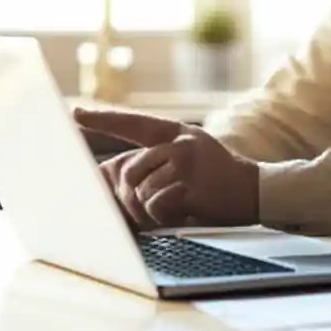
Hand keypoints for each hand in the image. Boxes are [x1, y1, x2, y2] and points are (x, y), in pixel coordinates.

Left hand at [74, 108, 259, 228]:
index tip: (75, 113)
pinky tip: (182, 213)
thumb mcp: (189, 157)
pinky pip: (157, 205)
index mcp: (177, 133)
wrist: (255, 190)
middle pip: (129, 169)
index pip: (134, 124)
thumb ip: (156, 160)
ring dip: (149, 209)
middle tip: (147, 209)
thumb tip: (110, 174)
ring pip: (141, 190)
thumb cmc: (216, 179)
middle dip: (130, 196)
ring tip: (172, 210)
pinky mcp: (192, 183)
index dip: (104, 119)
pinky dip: (162, 217)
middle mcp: (180, 142)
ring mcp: (187, 161)